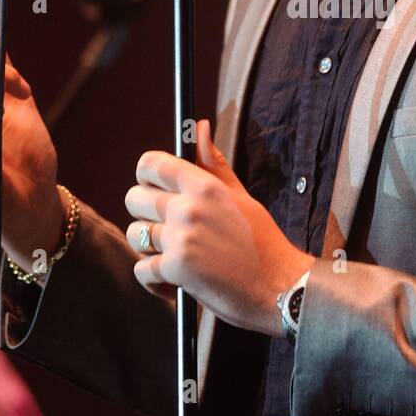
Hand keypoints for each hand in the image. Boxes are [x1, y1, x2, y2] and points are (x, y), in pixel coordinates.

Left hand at [124, 120, 314, 335]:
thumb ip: (213, 165)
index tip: (154, 188)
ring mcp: (181, 238)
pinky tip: (174, 282)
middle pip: (134, 198)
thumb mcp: (240, 198)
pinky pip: (142, 270)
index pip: (151, 164)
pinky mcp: (176, 270)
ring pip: (136, 235)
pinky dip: (153, 280)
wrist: (282, 287)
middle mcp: (189, 208)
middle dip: (145, 214)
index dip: (145, 175)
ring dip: (150, 249)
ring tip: (174, 256)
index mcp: (204, 186)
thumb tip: (200, 127)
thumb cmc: (263, 243)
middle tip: (167, 229)